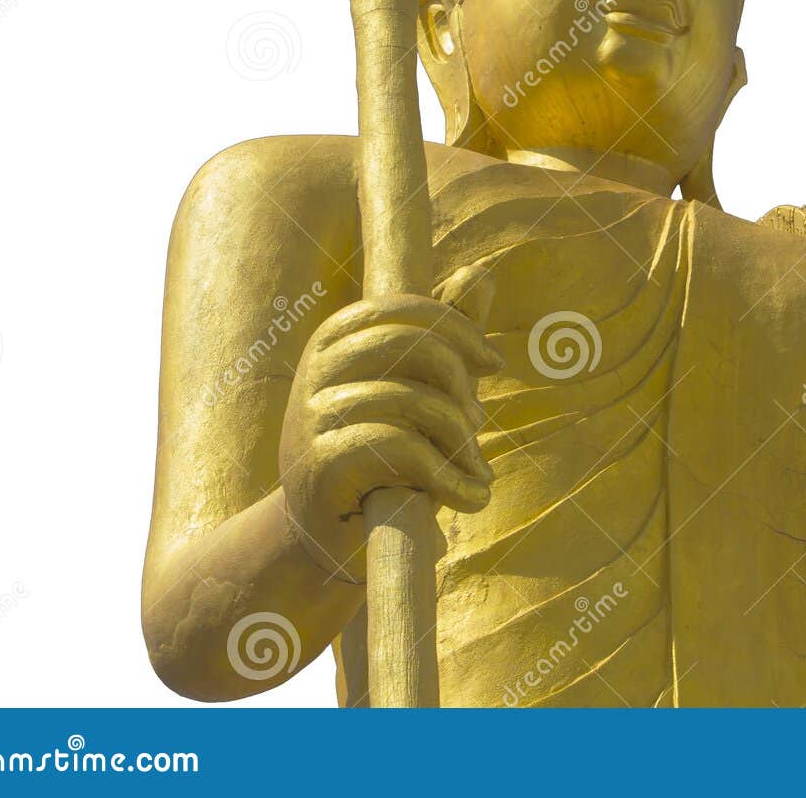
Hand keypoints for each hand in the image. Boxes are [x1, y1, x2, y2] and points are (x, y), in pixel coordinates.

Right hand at [278, 268, 500, 581]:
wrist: (328, 533)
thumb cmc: (383, 451)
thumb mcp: (418, 388)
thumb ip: (446, 334)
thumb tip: (480, 272)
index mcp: (338, 337)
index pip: (406, 307)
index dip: (459, 329)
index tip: (492, 364)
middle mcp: (318, 367)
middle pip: (409, 342)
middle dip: (459, 380)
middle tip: (480, 419)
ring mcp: (313, 414)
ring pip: (410, 399)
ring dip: (460, 439)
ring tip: (476, 469)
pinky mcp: (319, 462)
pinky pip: (399, 448)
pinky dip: (447, 475)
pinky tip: (467, 496)